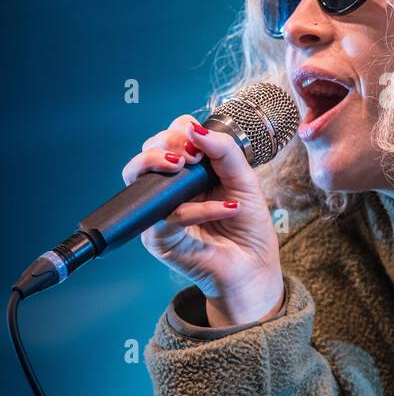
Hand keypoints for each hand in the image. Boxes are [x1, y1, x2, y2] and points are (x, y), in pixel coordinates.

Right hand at [121, 114, 284, 325]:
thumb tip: (196, 128)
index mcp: (189, 172)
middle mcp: (170, 190)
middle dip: (165, 143)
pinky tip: (224, 209)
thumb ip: (224, 151)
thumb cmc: (247, 227)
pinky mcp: (159, 238)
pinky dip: (196, 209)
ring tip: (186, 163)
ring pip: (138, 180)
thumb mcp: (244, 180)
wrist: (253, 267)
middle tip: (190, 153)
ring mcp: (160, 213)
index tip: (198, 137)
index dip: (178, 130)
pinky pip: (168, 216)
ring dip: (159, 164)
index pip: (169, 138)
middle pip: (145, 153)